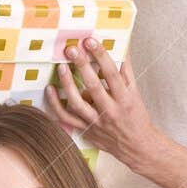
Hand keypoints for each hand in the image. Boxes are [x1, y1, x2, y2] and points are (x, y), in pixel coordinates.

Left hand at [44, 37, 161, 169]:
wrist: (137, 146)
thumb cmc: (136, 116)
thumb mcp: (135, 93)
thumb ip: (126, 71)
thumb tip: (121, 47)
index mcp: (124, 98)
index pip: (111, 73)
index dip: (100, 55)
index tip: (90, 41)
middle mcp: (110, 110)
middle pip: (93, 85)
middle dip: (81, 65)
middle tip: (71, 49)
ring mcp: (95, 122)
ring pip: (77, 103)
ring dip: (67, 83)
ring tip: (61, 66)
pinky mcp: (85, 130)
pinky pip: (66, 117)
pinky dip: (55, 104)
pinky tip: (49, 89)